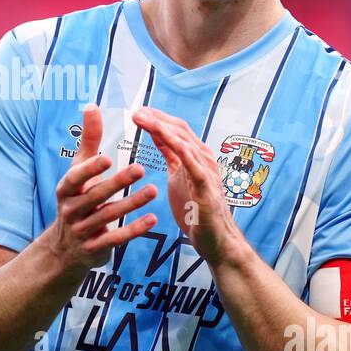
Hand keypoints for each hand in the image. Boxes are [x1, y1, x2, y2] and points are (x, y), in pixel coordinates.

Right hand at [45, 103, 157, 274]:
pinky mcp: (95, 248)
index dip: (90, 169)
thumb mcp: (78, 171)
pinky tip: (153, 219)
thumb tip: (92, 105)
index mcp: (66, 189)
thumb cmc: (76, 199)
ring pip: (108, 216)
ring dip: (131, 204)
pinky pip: (116, 238)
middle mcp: (71, 210)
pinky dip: (134, 229)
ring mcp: (82, 231)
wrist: (65, 249)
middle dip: (117, 183)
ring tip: (154, 191)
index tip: (107, 157)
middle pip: (95, 196)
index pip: (75, 177)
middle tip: (140, 168)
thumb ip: (88, 141)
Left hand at [131, 106, 242, 264]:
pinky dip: (184, 152)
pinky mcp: (207, 189)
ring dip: (164, 130)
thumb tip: (157, 133)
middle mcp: (203, 159)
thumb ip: (171, 154)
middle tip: (136, 112)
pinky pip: (195, 167)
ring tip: (145, 121)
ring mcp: (207, 172)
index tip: (137, 111)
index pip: (176, 129)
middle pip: (180, 131)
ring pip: (186, 144)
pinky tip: (171, 142)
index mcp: (195, 155)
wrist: (214, 238)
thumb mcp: (178, 175)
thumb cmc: (196, 207)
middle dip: (157, 119)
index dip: (157, 118)